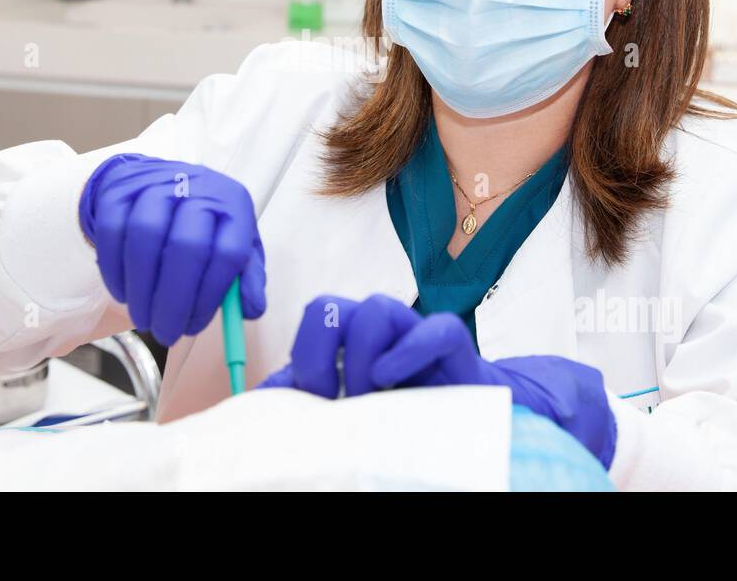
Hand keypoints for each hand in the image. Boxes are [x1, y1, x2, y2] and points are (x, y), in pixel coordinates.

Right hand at [79, 153, 265, 346]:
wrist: (156, 183)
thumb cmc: (201, 223)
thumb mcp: (233, 243)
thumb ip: (246, 278)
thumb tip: (250, 310)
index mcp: (232, 205)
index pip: (228, 254)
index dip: (209, 297)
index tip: (193, 326)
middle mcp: (197, 188)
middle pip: (186, 246)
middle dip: (173, 301)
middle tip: (165, 334)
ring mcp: (155, 185)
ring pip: (145, 237)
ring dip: (142, 289)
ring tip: (144, 318)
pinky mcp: (119, 191)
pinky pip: (113, 233)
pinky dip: (115, 272)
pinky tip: (123, 294)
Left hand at [259, 293, 615, 466]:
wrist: (472, 430)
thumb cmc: (404, 417)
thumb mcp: (347, 411)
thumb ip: (307, 398)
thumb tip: (264, 390)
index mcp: (350, 341)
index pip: (315, 316)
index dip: (303, 351)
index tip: (308, 395)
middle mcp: (379, 330)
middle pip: (333, 305)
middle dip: (319, 348)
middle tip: (328, 393)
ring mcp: (415, 334)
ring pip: (376, 308)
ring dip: (361, 355)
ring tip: (367, 394)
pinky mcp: (454, 347)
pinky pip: (433, 328)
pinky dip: (408, 350)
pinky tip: (391, 379)